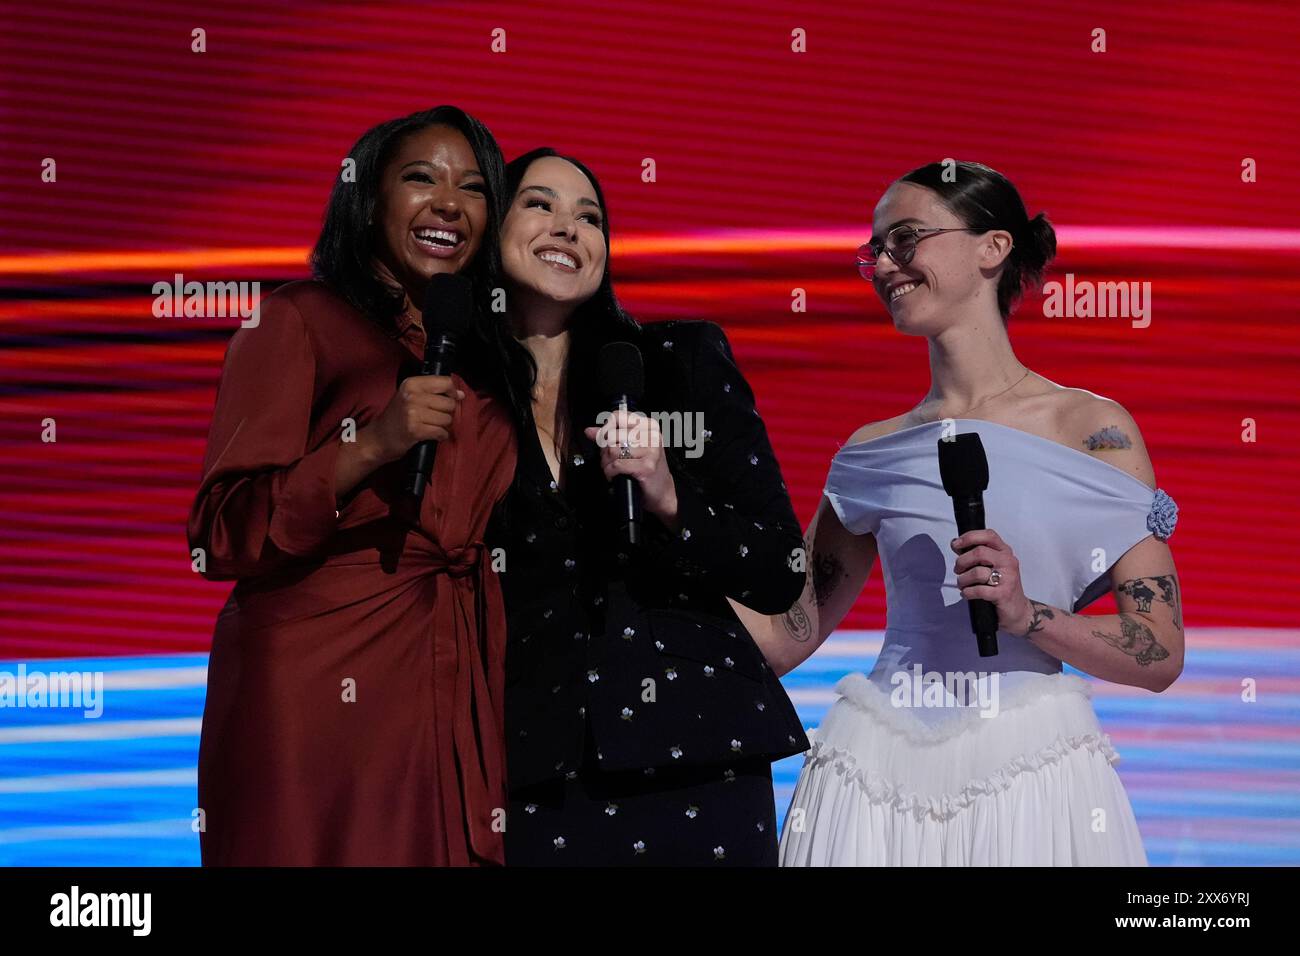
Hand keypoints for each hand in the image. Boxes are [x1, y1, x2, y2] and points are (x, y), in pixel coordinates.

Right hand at [363, 374, 464, 463]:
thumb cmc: (397, 418)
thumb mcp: (410, 397)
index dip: (452, 392)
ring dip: (443, 425)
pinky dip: (440, 436)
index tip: (449, 398)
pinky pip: (441, 432)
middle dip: (447, 413)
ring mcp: (413, 413)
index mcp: (412, 384)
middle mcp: (412, 396)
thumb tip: (461, 394)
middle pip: (449, 402)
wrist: (378, 438)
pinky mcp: (415, 430)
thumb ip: (435, 392)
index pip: (445, 382)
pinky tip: (432, 435)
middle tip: (435, 417)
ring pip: (447, 418)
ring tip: (430, 426)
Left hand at [583, 409, 678, 525]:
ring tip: (612, 468)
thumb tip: (589, 431)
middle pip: (612, 435)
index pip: (618, 417)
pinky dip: (610, 472)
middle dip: (604, 451)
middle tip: (609, 460)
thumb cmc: (645, 467)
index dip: (605, 429)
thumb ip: (609, 436)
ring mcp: (651, 451)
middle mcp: (652, 436)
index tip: (604, 441)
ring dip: (606, 463)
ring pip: (612, 451)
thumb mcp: (630, 447)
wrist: (661, 491)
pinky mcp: (646, 467)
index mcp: (649, 426)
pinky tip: (615, 475)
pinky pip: (616, 465)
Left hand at [951, 529, 1034, 635]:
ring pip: (977, 572)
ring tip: (962, 584)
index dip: (969, 537)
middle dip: (962, 561)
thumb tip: (955, 544)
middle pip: (979, 552)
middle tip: (958, 570)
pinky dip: (968, 592)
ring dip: (963, 579)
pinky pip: (979, 590)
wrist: (1019, 611)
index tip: (956, 545)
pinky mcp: (1004, 594)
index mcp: (1005, 552)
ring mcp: (1008, 578)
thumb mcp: (991, 566)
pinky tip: (967, 594)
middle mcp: (1008, 561)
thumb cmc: (1001, 586)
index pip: (988, 535)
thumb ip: (976, 555)